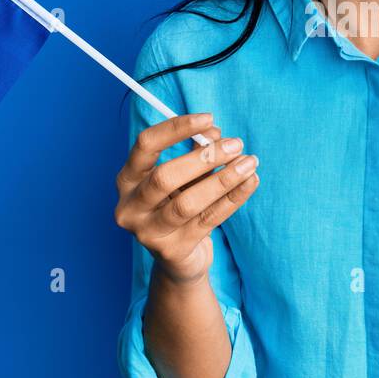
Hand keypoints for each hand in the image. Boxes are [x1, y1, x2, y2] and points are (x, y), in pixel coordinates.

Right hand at [113, 112, 259, 284]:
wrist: (179, 260)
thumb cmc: (179, 205)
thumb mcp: (185, 177)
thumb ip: (196, 152)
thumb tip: (215, 132)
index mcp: (127, 180)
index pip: (145, 145)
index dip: (176, 128)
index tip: (208, 117)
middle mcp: (130, 207)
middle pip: (165, 176)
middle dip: (205, 157)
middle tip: (236, 144)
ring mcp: (148, 232)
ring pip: (189, 202)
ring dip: (223, 179)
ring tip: (249, 162)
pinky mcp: (172, 251)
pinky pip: (208, 220)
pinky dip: (233, 198)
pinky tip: (250, 182)